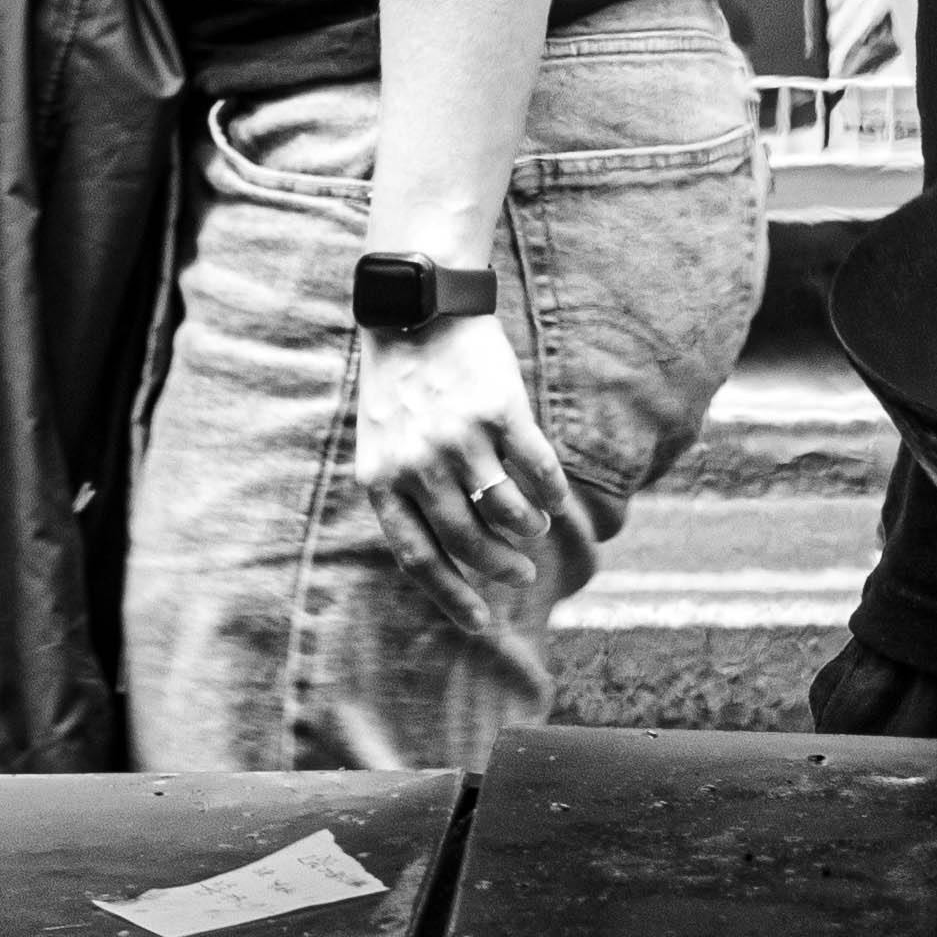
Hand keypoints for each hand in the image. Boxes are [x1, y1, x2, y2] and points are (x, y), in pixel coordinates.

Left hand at [354, 307, 587, 619]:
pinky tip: (554, 498)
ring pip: (507, 510)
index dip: (453, 597)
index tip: (482, 623)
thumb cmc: (399, 390)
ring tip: (533, 528)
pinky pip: (538, 467)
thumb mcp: (381, 447)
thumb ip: (404, 496)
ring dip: (527, 529)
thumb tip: (448, 559)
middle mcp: (420, 464)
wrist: (417, 314)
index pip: (419, 558)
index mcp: (383, 480)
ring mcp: (461, 437)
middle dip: (500, 568)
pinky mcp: (500, 408)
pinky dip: (552, 491)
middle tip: (520, 575)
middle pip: (468, 542)